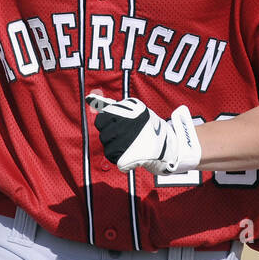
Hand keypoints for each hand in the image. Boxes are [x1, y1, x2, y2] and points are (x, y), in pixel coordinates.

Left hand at [86, 94, 200, 175]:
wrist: (170, 145)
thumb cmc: (148, 126)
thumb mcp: (133, 109)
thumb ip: (111, 105)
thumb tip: (88, 98)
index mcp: (127, 110)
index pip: (101, 120)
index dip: (108, 125)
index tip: (117, 126)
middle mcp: (126, 125)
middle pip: (104, 136)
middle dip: (111, 138)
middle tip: (126, 137)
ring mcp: (127, 142)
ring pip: (109, 149)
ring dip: (117, 150)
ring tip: (131, 146)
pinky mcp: (128, 157)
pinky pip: (115, 160)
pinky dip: (123, 161)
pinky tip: (132, 156)